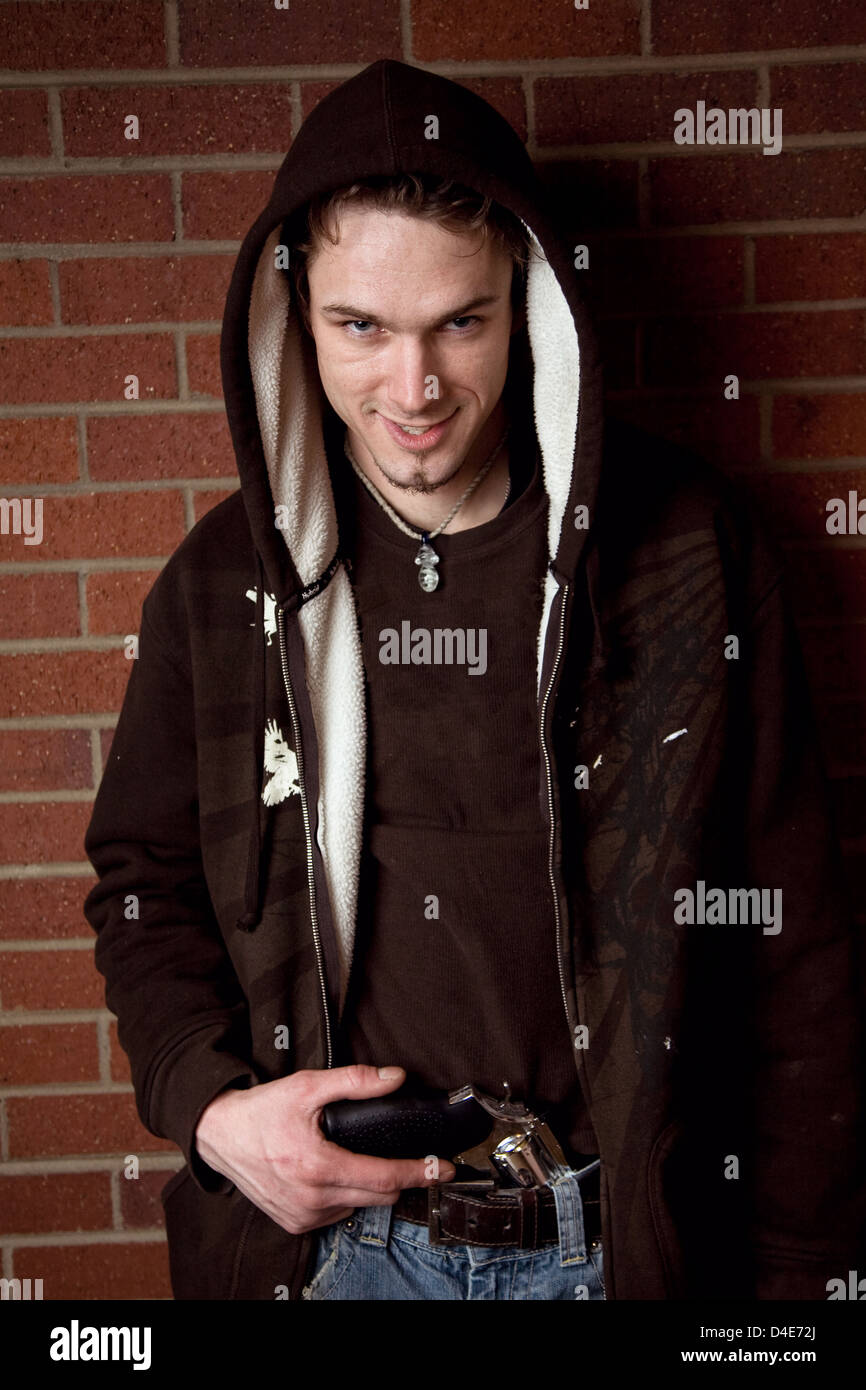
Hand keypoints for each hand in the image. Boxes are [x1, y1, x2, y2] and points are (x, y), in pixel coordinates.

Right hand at [194, 1064, 456, 1235]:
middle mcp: (311, 1199)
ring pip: (359, 1208)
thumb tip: (394, 1078)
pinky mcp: (294, 1223)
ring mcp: (302, 1216)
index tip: (444, 1169)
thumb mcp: (307, 1086)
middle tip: (413, 1160)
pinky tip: (337, 1175)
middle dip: (400, 1179)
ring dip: (370, 1188)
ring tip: (363, 1161)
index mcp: (317, 1166)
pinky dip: (345, 1197)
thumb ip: (354, 1082)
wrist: (219, 1134)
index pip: (383, 1177)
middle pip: (378, 1198)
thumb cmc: (261, 1110)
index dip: (419, 1173)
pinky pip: (336, 1214)